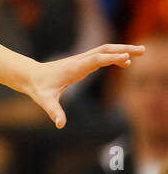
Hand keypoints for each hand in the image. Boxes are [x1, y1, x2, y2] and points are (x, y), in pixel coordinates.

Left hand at [22, 44, 144, 127]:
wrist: (30, 76)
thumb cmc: (39, 88)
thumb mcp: (45, 101)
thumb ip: (54, 112)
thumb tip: (60, 124)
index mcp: (74, 68)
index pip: (95, 60)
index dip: (110, 58)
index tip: (126, 57)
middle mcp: (79, 61)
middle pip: (104, 50)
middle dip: (123, 49)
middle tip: (142, 50)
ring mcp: (81, 59)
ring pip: (104, 50)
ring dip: (122, 49)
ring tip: (141, 51)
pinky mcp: (82, 61)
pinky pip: (101, 55)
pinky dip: (114, 55)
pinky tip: (125, 60)